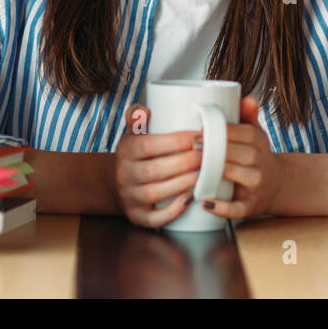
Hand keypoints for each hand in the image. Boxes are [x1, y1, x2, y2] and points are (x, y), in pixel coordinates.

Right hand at [112, 104, 202, 228]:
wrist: (119, 182)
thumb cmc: (137, 154)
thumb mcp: (134, 133)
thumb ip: (138, 117)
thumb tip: (145, 110)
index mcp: (125, 150)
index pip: (149, 145)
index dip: (175, 141)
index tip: (198, 137)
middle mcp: (124, 175)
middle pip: (154, 170)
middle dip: (185, 163)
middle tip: (207, 156)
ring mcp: (129, 197)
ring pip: (155, 193)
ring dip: (182, 184)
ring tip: (203, 175)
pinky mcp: (137, 216)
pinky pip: (153, 218)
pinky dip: (172, 211)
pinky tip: (189, 200)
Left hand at [199, 96, 283, 220]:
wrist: (277, 184)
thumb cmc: (256, 154)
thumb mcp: (255, 133)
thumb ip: (247, 115)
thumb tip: (246, 98)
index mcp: (259, 142)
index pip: (244, 133)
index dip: (223, 131)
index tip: (201, 128)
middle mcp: (261, 163)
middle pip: (240, 154)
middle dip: (217, 150)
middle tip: (193, 146)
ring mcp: (257, 185)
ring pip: (239, 177)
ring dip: (217, 174)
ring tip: (195, 169)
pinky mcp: (251, 206)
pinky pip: (237, 208)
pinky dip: (222, 208)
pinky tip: (205, 202)